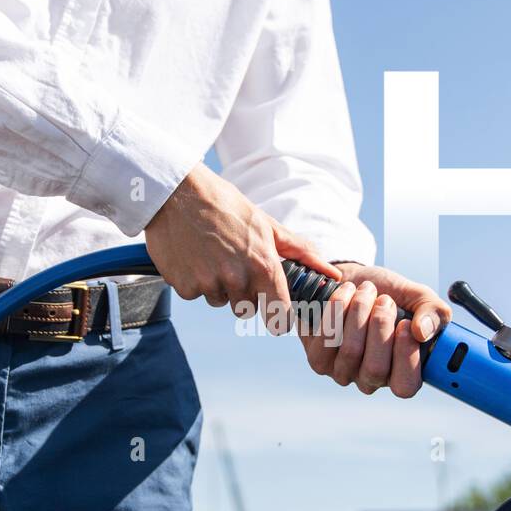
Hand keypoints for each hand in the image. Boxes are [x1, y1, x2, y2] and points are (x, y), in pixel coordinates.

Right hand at [145, 164, 339, 332]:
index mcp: (263, 266)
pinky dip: (194, 279)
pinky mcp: (184, 287)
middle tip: (233, 262)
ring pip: (220, 301)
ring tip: (211, 253)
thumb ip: (301, 253)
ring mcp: (209, 284)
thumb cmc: (228, 206)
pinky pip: (196, 294)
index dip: (278, 317)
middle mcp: (237, 279)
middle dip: (243, 292)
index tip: (274, 313)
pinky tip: (192, 254)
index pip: (279, 315)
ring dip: (218, 285)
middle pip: (246, 309)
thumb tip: (333, 274)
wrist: (177, 193)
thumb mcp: (267, 225)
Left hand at [299, 263, 451, 396]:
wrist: (352, 280)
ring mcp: (343, 372)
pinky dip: (338, 309)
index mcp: (400, 371)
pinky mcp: (319, 359)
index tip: (405, 324)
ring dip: (359, 312)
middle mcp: (371, 378)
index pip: (405, 386)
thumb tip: (423, 332)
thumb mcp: (418, 297)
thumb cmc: (387, 294)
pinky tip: (346, 293)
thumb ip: (434, 313)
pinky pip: (328, 339)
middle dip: (381, 326)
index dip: (406, 358)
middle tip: (384, 300)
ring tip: (366, 290)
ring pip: (351, 352)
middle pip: (375, 368)